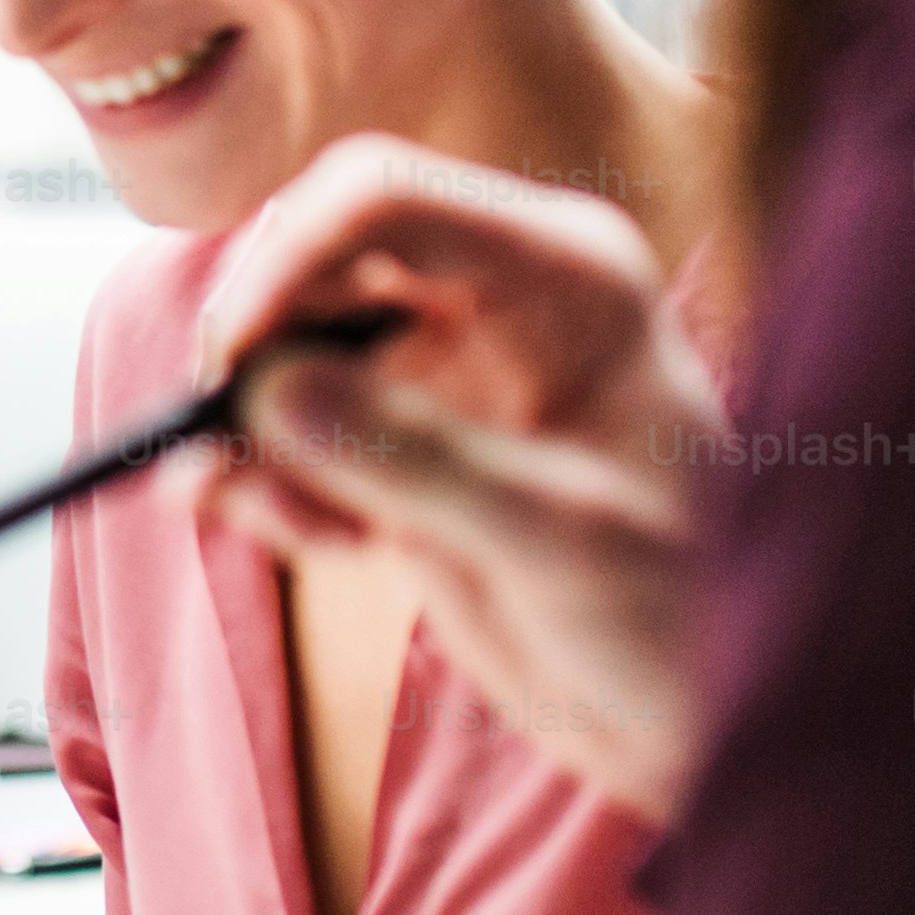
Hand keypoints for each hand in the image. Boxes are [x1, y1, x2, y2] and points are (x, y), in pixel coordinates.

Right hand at [168, 135, 722, 820]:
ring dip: (252, 430)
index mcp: (561, 275)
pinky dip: (265, 479)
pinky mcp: (399, 447)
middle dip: (253, 344)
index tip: (228, 357)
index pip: (386, 199)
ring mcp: (440, 372)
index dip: (287, 256)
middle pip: (316, 256)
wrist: (696, 716)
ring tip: (287, 528)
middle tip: (219, 441)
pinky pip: (288, 432)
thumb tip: (267, 392)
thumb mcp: (558, 539)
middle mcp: (491, 299)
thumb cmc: (681, 616)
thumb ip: (415, 461)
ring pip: (287, 350)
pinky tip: (302, 540)